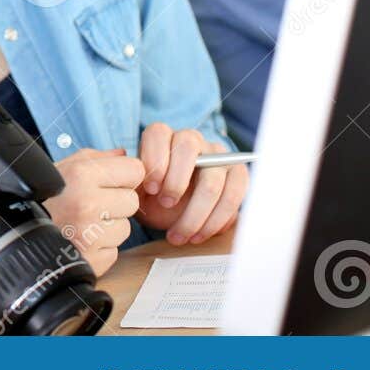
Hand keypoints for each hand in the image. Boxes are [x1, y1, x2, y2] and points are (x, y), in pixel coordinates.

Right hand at [42, 148, 143, 275]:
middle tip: (93, 203)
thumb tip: (124, 155)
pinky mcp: (93, 259)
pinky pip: (113, 250)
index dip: (125, 175)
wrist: (15, 231)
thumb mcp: (62, 167)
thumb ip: (96, 158)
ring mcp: (92, 234)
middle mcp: (89, 203)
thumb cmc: (40, 197)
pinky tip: (82, 238)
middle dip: (117, 202)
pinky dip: (101, 247)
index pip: (135, 170)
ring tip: (83, 222)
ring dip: (109, 227)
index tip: (113, 181)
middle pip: (132, 201)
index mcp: (83, 175)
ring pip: (125, 228)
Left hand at [136, 123, 249, 243]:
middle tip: (166, 205)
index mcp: (162, 135)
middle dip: (176, 181)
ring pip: (213, 180)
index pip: (159, 134)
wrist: (172, 213)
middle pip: (189, 149)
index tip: (150, 189)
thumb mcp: (135, 190)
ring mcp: (218, 155)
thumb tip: (135, 180)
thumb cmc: (151, 197)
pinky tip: (198, 236)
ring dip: (196, 213)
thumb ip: (132, 181)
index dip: (155, 160)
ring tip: (179, 235)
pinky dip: (216, 220)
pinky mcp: (237, 175)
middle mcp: (192, 139)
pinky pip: (234, 195)